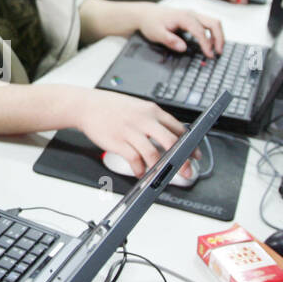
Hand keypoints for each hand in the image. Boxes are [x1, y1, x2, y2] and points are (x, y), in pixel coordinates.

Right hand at [64, 87, 196, 176]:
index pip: (178, 128)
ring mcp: (130, 131)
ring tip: (159, 175)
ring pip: (152, 153)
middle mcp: (144, 120)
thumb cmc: (111, 108)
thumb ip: (154, 120)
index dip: (190, 144)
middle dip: (182, 160)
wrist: (87, 105)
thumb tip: (170, 137)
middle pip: (170, 142)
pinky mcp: (118, 142)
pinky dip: (139, 170)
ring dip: (159, 168)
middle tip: (186, 171)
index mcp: (152, 110)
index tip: (195, 155)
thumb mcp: (138, 107)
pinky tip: (140, 172)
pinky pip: (134, 160)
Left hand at [136, 5, 223, 57]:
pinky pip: (209, 24)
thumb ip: (169, 40)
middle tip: (219, 53)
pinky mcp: (194, 18)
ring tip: (217, 50)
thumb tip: (183, 47)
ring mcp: (194, 15)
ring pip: (213, 22)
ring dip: (218, 36)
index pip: (201, 31)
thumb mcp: (156, 33)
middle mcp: (191, 14)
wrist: (147, 14)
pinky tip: (212, 43)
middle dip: (219, 38)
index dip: (207, 44)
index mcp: (184, 17)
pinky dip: (213, 33)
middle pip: (213, 23)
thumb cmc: (151, 23)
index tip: (209, 55)